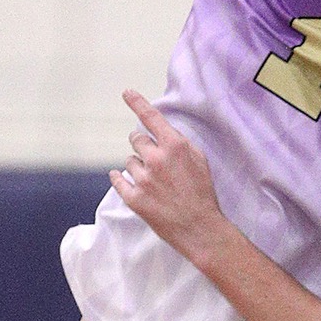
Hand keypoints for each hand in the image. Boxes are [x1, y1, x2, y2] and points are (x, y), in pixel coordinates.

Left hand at [111, 89, 234, 260]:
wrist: (200, 227)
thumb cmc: (203, 192)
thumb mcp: (199, 160)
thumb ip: (178, 143)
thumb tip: (161, 133)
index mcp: (175, 146)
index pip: (151, 117)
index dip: (137, 102)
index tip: (126, 92)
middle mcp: (156, 159)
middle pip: (136, 138)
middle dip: (142, 146)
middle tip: (154, 160)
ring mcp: (143, 179)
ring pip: (129, 160)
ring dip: (137, 167)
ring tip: (154, 182)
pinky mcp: (134, 198)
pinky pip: (118, 179)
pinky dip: (120, 178)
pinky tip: (125, 180)